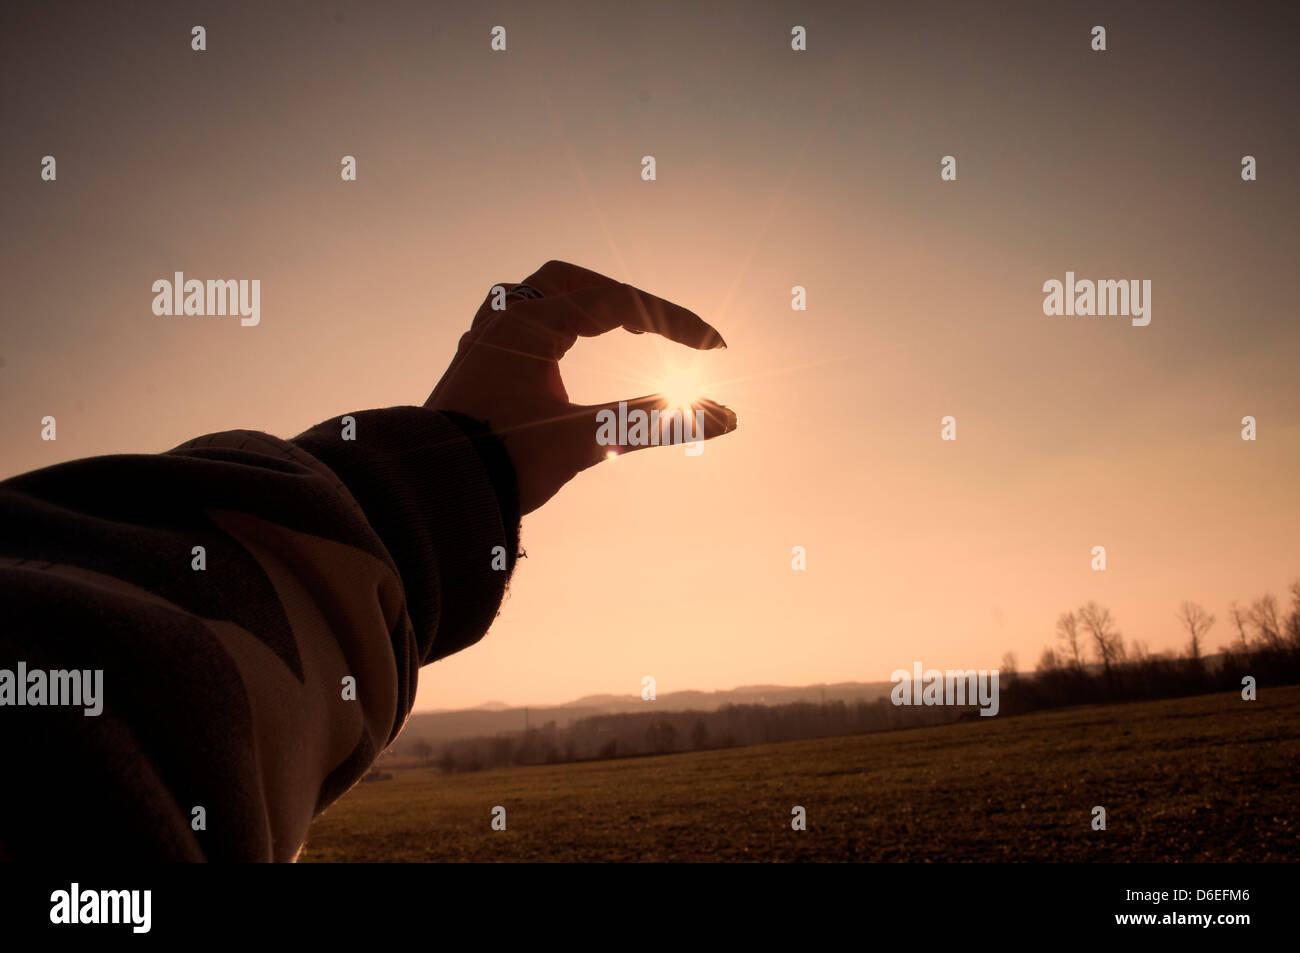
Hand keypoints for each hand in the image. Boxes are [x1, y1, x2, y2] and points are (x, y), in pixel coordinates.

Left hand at [425, 260, 736, 514]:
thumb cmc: (503, 463)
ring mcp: (482, 340)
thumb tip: (724, 418)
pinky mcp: (474, 366)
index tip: (714, 348)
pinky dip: (552, 325)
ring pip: (538, 295)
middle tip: (660, 326)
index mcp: (531, 321)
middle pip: (574, 281)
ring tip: (616, 326)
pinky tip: (559, 349)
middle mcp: (502, 319)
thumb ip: (657, 423)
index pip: (619, 302)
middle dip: (623, 299)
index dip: (674, 322)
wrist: (428, 496)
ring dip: (581, 304)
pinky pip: (516, 322)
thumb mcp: (589, 440)